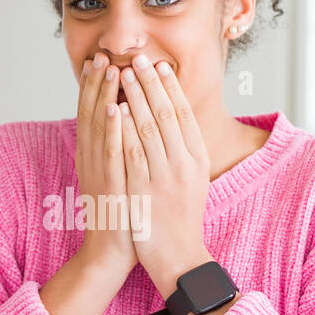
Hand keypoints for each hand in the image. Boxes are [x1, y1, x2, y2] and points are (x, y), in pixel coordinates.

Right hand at [74, 52, 137, 278]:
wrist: (113, 252)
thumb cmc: (122, 214)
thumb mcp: (116, 176)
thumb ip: (116, 150)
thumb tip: (123, 124)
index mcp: (92, 157)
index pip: (91, 114)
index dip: (93, 86)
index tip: (99, 60)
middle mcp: (92, 161)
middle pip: (91, 114)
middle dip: (97, 82)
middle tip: (103, 54)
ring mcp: (100, 173)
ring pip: (99, 128)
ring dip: (103, 96)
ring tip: (109, 68)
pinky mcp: (112, 186)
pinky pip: (112, 153)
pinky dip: (112, 130)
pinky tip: (115, 108)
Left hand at [116, 54, 211, 298]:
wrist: (177, 256)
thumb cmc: (180, 216)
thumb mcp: (192, 178)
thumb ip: (185, 150)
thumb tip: (175, 118)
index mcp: (198, 158)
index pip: (184, 113)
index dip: (171, 87)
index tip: (159, 65)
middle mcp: (184, 163)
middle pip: (166, 113)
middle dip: (151, 83)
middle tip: (138, 59)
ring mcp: (165, 176)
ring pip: (148, 127)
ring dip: (135, 96)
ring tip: (122, 73)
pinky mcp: (145, 189)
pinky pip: (133, 152)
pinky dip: (125, 128)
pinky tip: (116, 108)